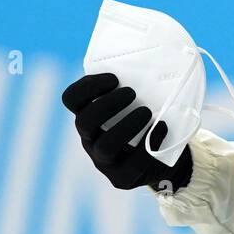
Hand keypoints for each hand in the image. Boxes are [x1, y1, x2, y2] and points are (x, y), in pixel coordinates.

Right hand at [61, 73, 193, 192]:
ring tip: (148, 112)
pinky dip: (149, 144)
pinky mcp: (122, 178)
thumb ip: (134, 84)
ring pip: (105, 146)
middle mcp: (90, 139)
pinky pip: (133, 165)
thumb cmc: (148, 121)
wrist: (163, 158)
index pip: (71, 99)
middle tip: (131, 92)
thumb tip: (152, 55)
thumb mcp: (136, 101)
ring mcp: (104, 161)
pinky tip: (163, 128)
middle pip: (84, 122)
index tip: (114, 78)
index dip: (88, 86)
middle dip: (107, 104)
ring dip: (127, 125)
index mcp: (88, 116)